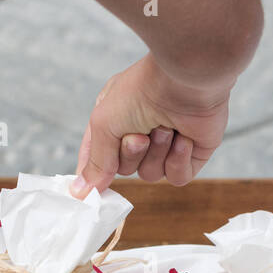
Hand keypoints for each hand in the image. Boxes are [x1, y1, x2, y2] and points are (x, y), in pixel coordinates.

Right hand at [72, 54, 233, 198]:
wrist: (187, 80)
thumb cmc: (141, 91)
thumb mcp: (104, 124)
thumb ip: (95, 161)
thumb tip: (81, 193)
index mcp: (115, 118)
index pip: (98, 156)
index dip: (94, 172)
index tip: (84, 193)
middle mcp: (139, 130)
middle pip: (124, 170)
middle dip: (131, 154)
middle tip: (140, 134)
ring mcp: (166, 143)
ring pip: (151, 174)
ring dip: (156, 153)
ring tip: (166, 128)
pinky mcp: (191, 153)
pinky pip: (177, 177)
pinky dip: (178, 161)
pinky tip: (184, 139)